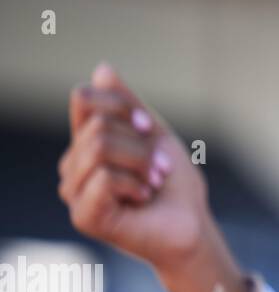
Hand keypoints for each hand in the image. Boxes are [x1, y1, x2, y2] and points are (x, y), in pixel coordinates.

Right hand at [58, 62, 247, 291]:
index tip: (147, 125)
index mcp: (86, 141)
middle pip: (97, 127)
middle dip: (140, 144)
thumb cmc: (173, 182)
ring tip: (153, 183)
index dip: (121, 106)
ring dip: (141, 164)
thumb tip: (102, 68)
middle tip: (160, 167)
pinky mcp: (83, 216)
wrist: (191, 223)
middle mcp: (74, 165)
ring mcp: (75, 191)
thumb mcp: (154, 133)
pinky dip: (134, 185)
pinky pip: (103, 179)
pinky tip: (142, 199)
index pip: (84, 99)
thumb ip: (127, 104)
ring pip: (99, 150)